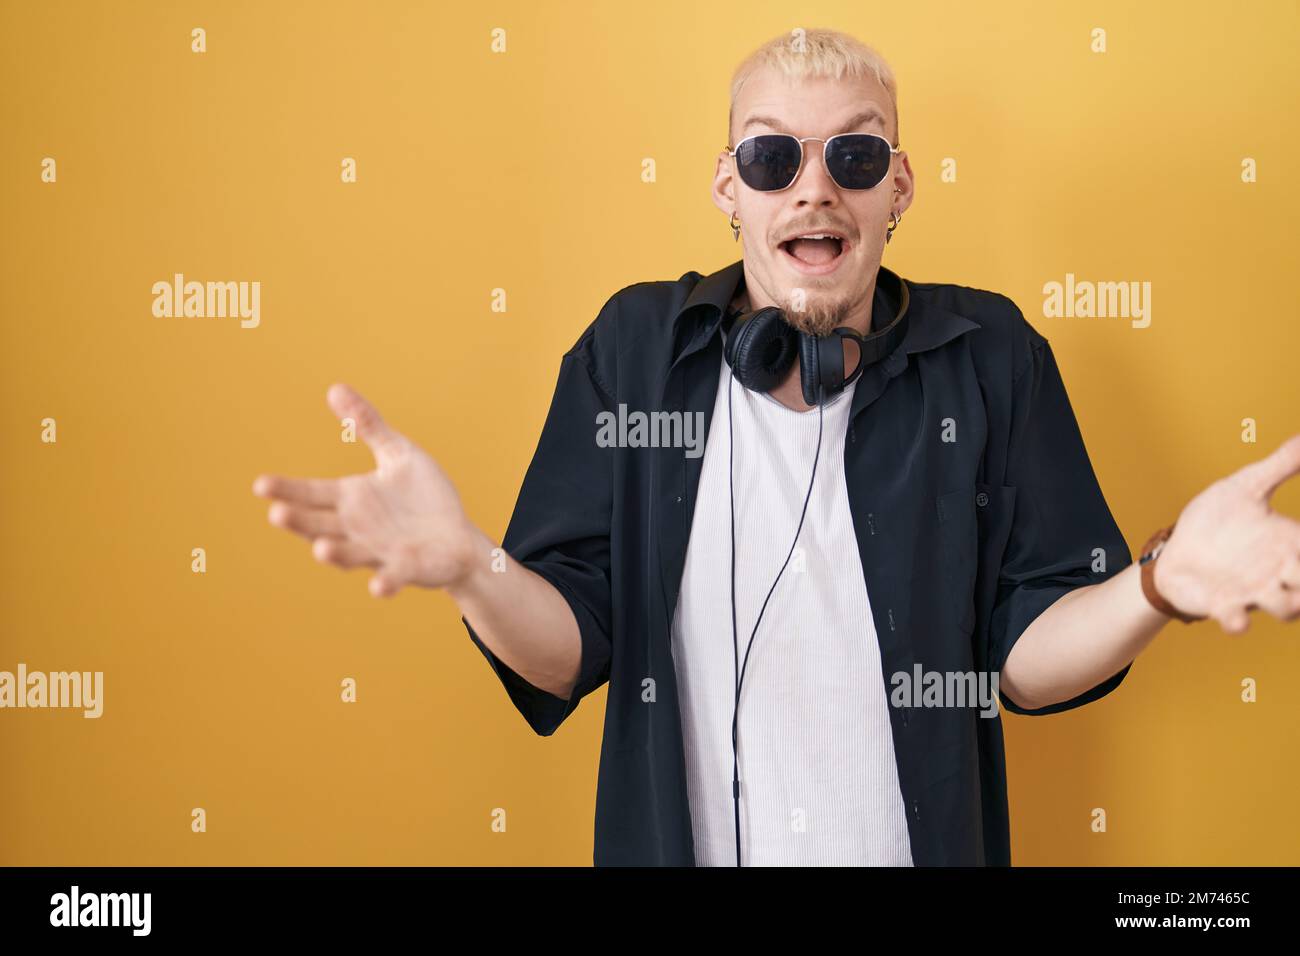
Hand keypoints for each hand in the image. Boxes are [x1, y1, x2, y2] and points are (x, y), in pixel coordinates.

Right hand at [252, 383, 480, 597]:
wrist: (457, 537)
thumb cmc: (422, 497)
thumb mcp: (397, 453)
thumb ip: (369, 425)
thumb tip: (335, 387)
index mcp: (350, 500)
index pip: (311, 493)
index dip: (287, 489)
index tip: (260, 484)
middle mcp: (356, 529)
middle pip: (320, 525)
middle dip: (300, 522)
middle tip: (277, 514)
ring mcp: (380, 552)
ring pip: (350, 555)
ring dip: (335, 554)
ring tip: (321, 549)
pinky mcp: (408, 570)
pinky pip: (394, 578)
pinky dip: (386, 583)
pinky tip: (379, 587)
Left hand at [1155, 433, 1299, 632]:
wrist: (1174, 549)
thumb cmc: (1215, 521)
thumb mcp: (1245, 487)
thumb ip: (1279, 466)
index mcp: (1289, 542)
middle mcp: (1277, 571)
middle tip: (1297, 573)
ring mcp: (1251, 591)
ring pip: (1285, 608)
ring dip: (1285, 605)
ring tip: (1277, 595)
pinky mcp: (1222, 605)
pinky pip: (1236, 621)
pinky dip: (1237, 621)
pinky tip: (1233, 615)